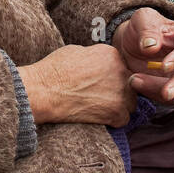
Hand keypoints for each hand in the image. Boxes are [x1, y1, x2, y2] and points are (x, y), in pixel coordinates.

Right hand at [17, 44, 137, 127]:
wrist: (43, 91)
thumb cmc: (53, 71)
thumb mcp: (75, 51)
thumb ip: (94, 56)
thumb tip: (98, 63)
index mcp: (111, 54)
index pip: (122, 67)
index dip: (111, 77)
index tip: (99, 84)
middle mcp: (121, 70)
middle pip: (129, 84)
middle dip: (117, 91)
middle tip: (99, 97)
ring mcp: (120, 92)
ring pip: (130, 102)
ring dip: (118, 106)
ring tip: (98, 107)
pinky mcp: (116, 112)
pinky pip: (123, 119)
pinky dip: (112, 120)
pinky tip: (97, 116)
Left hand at [110, 9, 173, 103]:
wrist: (134, 44)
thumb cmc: (143, 28)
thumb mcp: (143, 19)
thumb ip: (147, 30)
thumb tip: (151, 46)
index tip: (165, 67)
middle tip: (164, 92)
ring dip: (159, 90)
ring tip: (135, 80)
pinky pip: (172, 99)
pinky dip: (154, 95)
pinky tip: (138, 85)